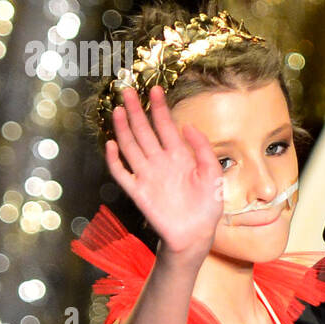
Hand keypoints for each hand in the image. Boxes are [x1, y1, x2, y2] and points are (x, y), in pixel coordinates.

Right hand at [106, 85, 224, 257]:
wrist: (196, 234)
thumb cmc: (207, 206)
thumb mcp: (213, 174)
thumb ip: (202, 149)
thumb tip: (188, 126)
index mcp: (180, 156)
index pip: (166, 126)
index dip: (160, 108)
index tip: (155, 89)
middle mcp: (161, 162)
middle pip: (144, 131)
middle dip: (136, 111)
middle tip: (127, 90)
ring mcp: (148, 175)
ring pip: (131, 147)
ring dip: (123, 129)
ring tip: (118, 110)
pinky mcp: (138, 192)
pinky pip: (121, 174)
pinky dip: (114, 160)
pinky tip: (112, 145)